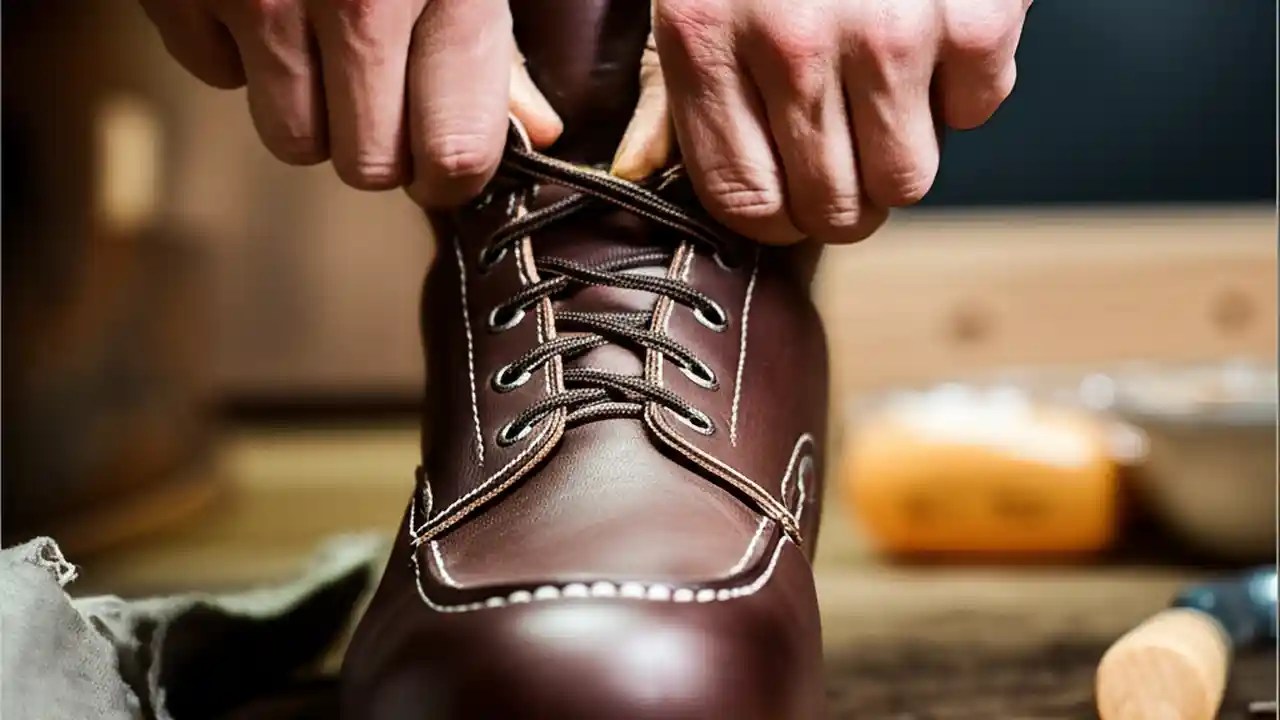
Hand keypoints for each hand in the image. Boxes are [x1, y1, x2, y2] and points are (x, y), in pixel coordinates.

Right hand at [139, 0, 562, 205]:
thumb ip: (502, 37)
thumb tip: (532, 131)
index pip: (454, 153)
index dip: (456, 169)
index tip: (452, 154)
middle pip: (369, 166)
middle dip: (386, 142)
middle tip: (390, 89)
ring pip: (292, 140)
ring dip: (316, 109)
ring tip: (328, 39)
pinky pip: (219, 78)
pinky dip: (245, 54)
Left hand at [615, 0, 1029, 243]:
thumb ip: (667, 85)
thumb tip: (639, 171)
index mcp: (705, 35)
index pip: (743, 199)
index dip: (775, 221)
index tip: (792, 206)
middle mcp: (791, 41)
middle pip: (829, 207)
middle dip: (841, 202)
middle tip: (848, 162)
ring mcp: (887, 31)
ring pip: (905, 181)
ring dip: (900, 152)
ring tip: (887, 97)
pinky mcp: (974, 17)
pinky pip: (974, 111)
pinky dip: (961, 84)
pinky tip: (934, 34)